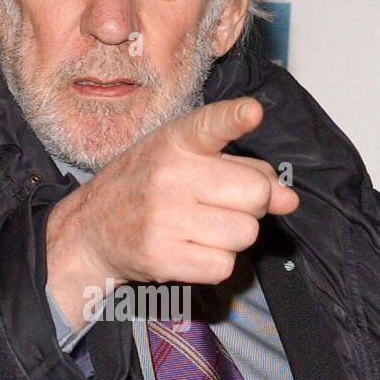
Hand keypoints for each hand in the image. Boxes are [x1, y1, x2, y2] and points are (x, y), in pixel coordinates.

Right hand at [45, 96, 299, 329]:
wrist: (91, 230)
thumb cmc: (149, 188)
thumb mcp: (187, 161)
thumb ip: (243, 169)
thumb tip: (288, 200)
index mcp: (177, 142)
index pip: (210, 125)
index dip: (235, 119)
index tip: (252, 113)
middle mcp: (169, 176)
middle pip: (256, 193)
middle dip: (252, 204)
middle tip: (223, 205)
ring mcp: (164, 218)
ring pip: (245, 234)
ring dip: (234, 236)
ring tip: (202, 228)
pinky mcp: (162, 258)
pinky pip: (224, 266)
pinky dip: (216, 263)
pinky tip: (192, 250)